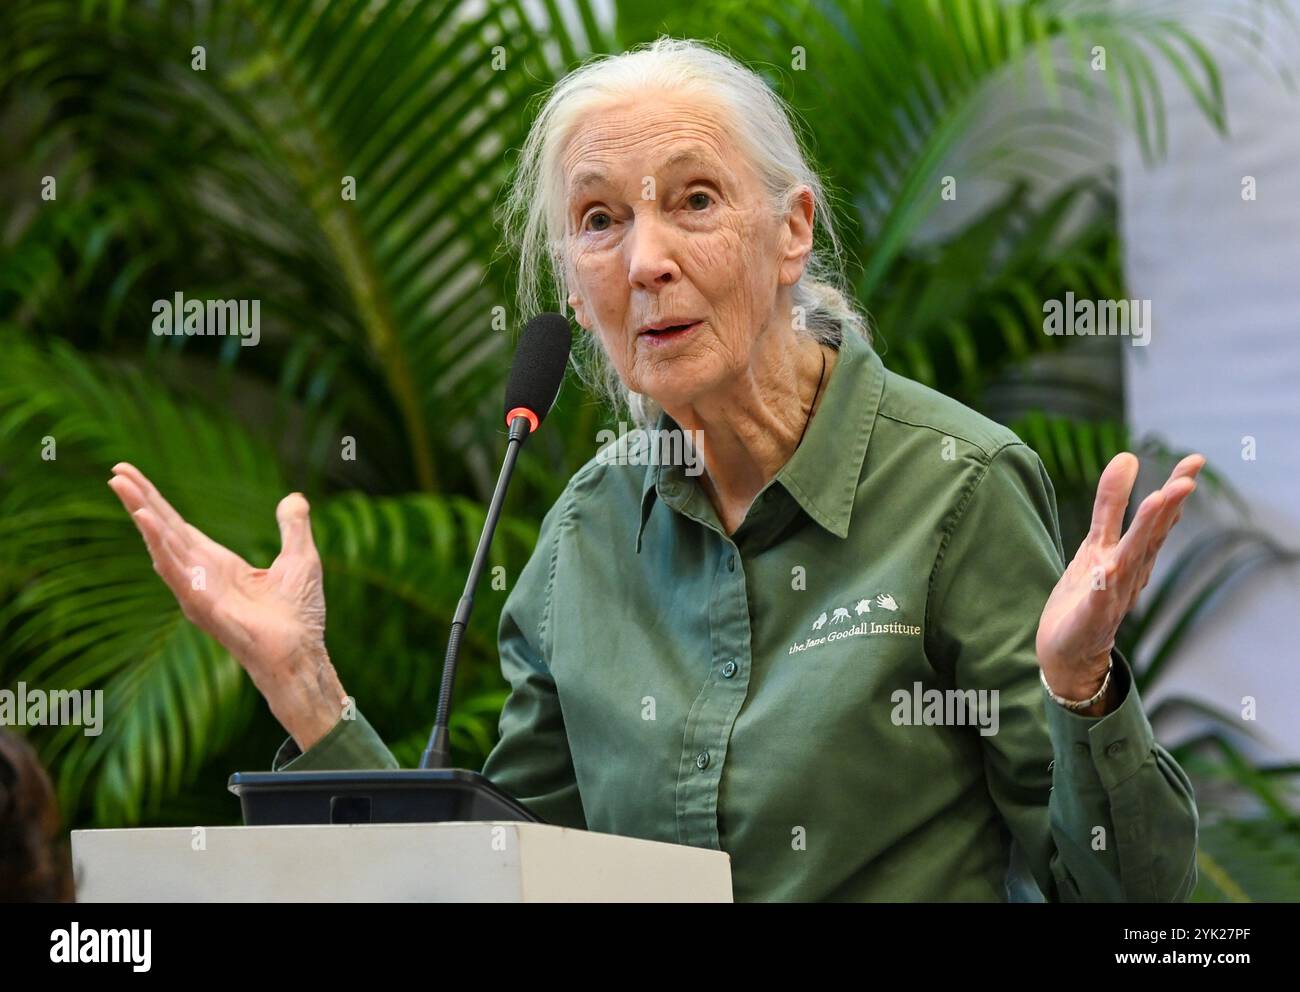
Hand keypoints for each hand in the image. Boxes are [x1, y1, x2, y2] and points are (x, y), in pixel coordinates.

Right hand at [107, 462, 346, 750]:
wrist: (301, 652)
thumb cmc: (299, 614)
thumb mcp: (301, 557)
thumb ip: (293, 526)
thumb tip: (293, 497)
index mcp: (218, 564)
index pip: (180, 527)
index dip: (157, 503)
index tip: (134, 478)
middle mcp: (201, 575)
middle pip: (164, 530)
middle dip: (140, 499)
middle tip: (116, 471)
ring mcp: (196, 589)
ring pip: (162, 544)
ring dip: (141, 513)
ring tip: (121, 484)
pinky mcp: (200, 603)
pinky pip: (175, 569)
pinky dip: (158, 543)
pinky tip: (144, 519)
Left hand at [1036, 452, 1203, 709]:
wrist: (1070, 652)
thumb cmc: (1087, 593)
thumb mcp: (1097, 542)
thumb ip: (1111, 504)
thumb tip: (1127, 456)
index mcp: (1132, 554)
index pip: (1158, 519)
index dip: (1175, 490)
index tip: (1194, 461)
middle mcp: (1129, 574)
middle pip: (1151, 539)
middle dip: (1166, 510)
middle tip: (1184, 482)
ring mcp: (1111, 596)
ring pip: (1128, 563)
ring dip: (1143, 537)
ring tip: (1155, 504)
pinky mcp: (1089, 617)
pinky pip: (1096, 601)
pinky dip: (1101, 587)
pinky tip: (1102, 572)